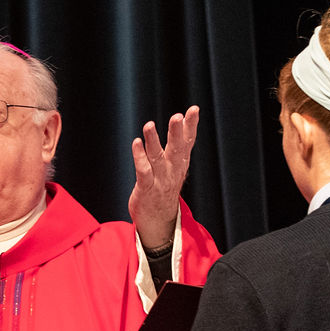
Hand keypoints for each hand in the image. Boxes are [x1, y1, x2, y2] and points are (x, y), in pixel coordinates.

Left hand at [129, 105, 197, 251]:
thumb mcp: (176, 166)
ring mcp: (160, 180)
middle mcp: (172, 170)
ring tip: (149, 125)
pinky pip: (143, 171)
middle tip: (177, 117)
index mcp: (180, 164)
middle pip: (176, 149)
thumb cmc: (165, 188)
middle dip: (177, 132)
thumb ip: (178, 145)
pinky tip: (136, 142)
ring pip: (157, 158)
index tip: (193, 110)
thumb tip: (183, 121)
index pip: (188, 142)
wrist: (159, 220)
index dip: (191, 126)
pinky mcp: (146, 188)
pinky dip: (139, 156)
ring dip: (153, 141)